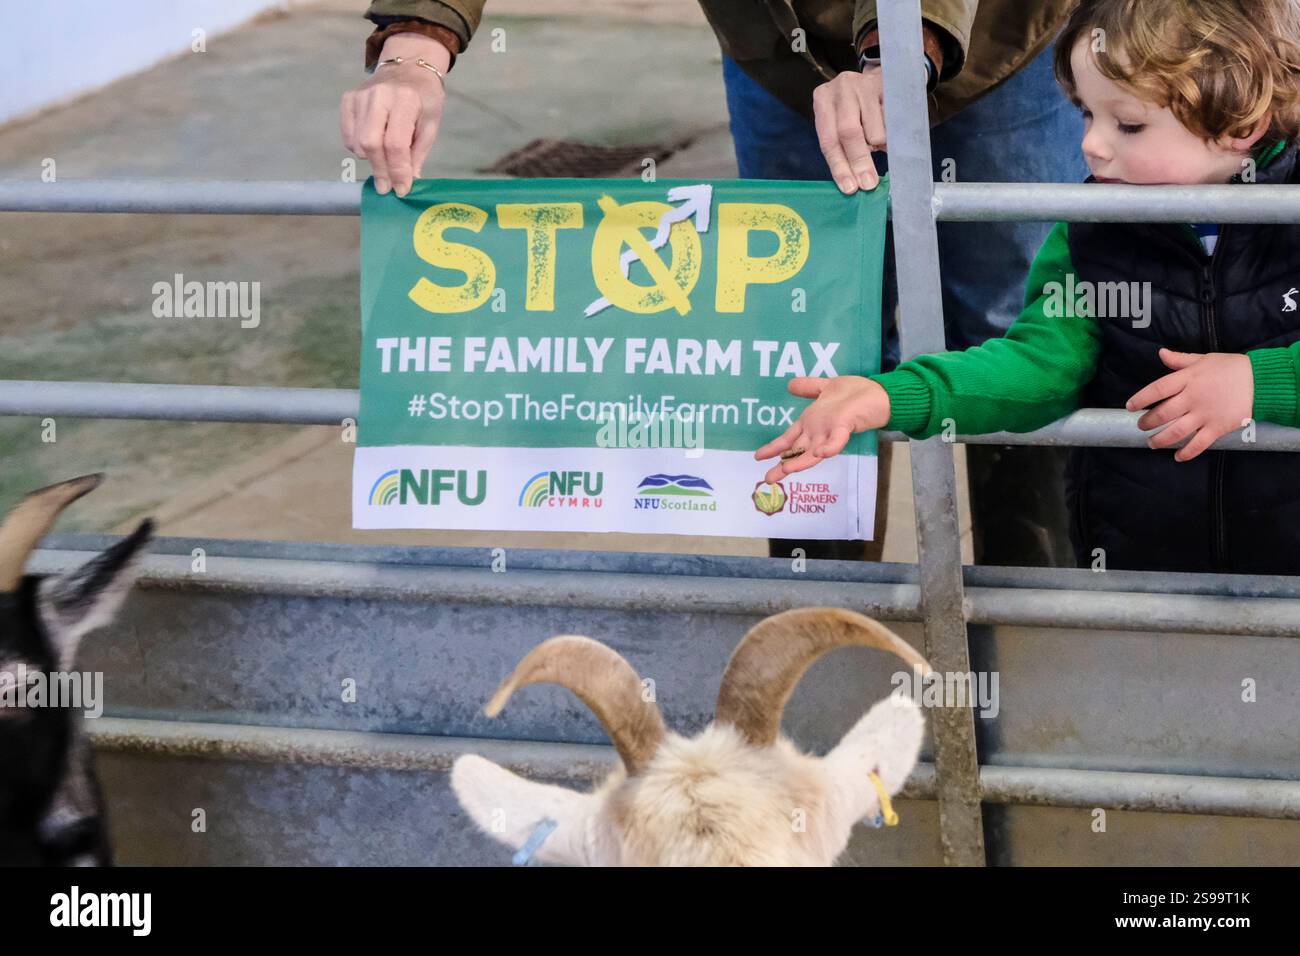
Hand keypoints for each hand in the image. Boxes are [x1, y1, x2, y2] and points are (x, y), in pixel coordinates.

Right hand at [340, 33, 449, 196]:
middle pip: (371, 144)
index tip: (401, 189)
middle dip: (380, 170)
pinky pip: (348, 135)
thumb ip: (418, 152)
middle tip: (387, 187)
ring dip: (371, 161)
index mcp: (405, 100)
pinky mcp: (348, 99)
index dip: (397, 171)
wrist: (408, 67)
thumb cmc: (424, 98)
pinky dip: (358, 149)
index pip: (395, 143)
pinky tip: (372, 149)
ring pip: (358, 142)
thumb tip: (406, 182)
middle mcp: (379, 95)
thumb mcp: (431, 123)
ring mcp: (360, 96)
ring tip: (384, 164)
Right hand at [754, 376, 889, 482]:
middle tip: (767, 479)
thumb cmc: (857, 393)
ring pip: (812, 450)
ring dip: (799, 461)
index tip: (758, 457)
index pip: (789, 438)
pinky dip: (829, 447)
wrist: (882, 393)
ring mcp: (831, 431)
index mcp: (812, 423)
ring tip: (786, 471)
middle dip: (782, 464)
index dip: (774, 447)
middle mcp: (819, 431)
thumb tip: (790, 385)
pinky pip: (836, 440)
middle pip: (797, 450)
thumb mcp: (827, 387)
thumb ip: (808, 387)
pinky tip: (821, 453)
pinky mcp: (845, 426)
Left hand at [813, 69, 884, 193]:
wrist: (877, 81)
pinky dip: (891, 136)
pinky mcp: (887, 87)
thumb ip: (842, 149)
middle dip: (859, 162)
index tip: (850, 188)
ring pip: (875, 130)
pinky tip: (888, 129)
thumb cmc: (853, 110)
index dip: (839, 167)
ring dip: (878, 146)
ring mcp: (864, 84)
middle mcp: (841, 88)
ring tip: (877, 142)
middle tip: (868, 183)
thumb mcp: (839, 124)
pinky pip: (892, 123)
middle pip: (849, 132)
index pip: (829, 140)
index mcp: (822, 100)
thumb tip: (853, 183)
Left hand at [1125, 347, 1252, 460]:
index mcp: (1188, 379)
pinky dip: (1186, 453)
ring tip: (1151, 443)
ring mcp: (1205, 414)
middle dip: (1147, 422)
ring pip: (1176, 431)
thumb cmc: (1231, 368)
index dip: (1140, 398)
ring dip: (1160, 440)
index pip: (1157, 389)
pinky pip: (1198, 444)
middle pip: (1163, 413)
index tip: (1130, 406)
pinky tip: (1177, 457)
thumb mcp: (1204, 359)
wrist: (1262, 381)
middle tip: (1141, 426)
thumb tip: (1161, 353)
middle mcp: (1193, 398)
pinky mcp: (1217, 428)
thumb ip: (1180, 360)